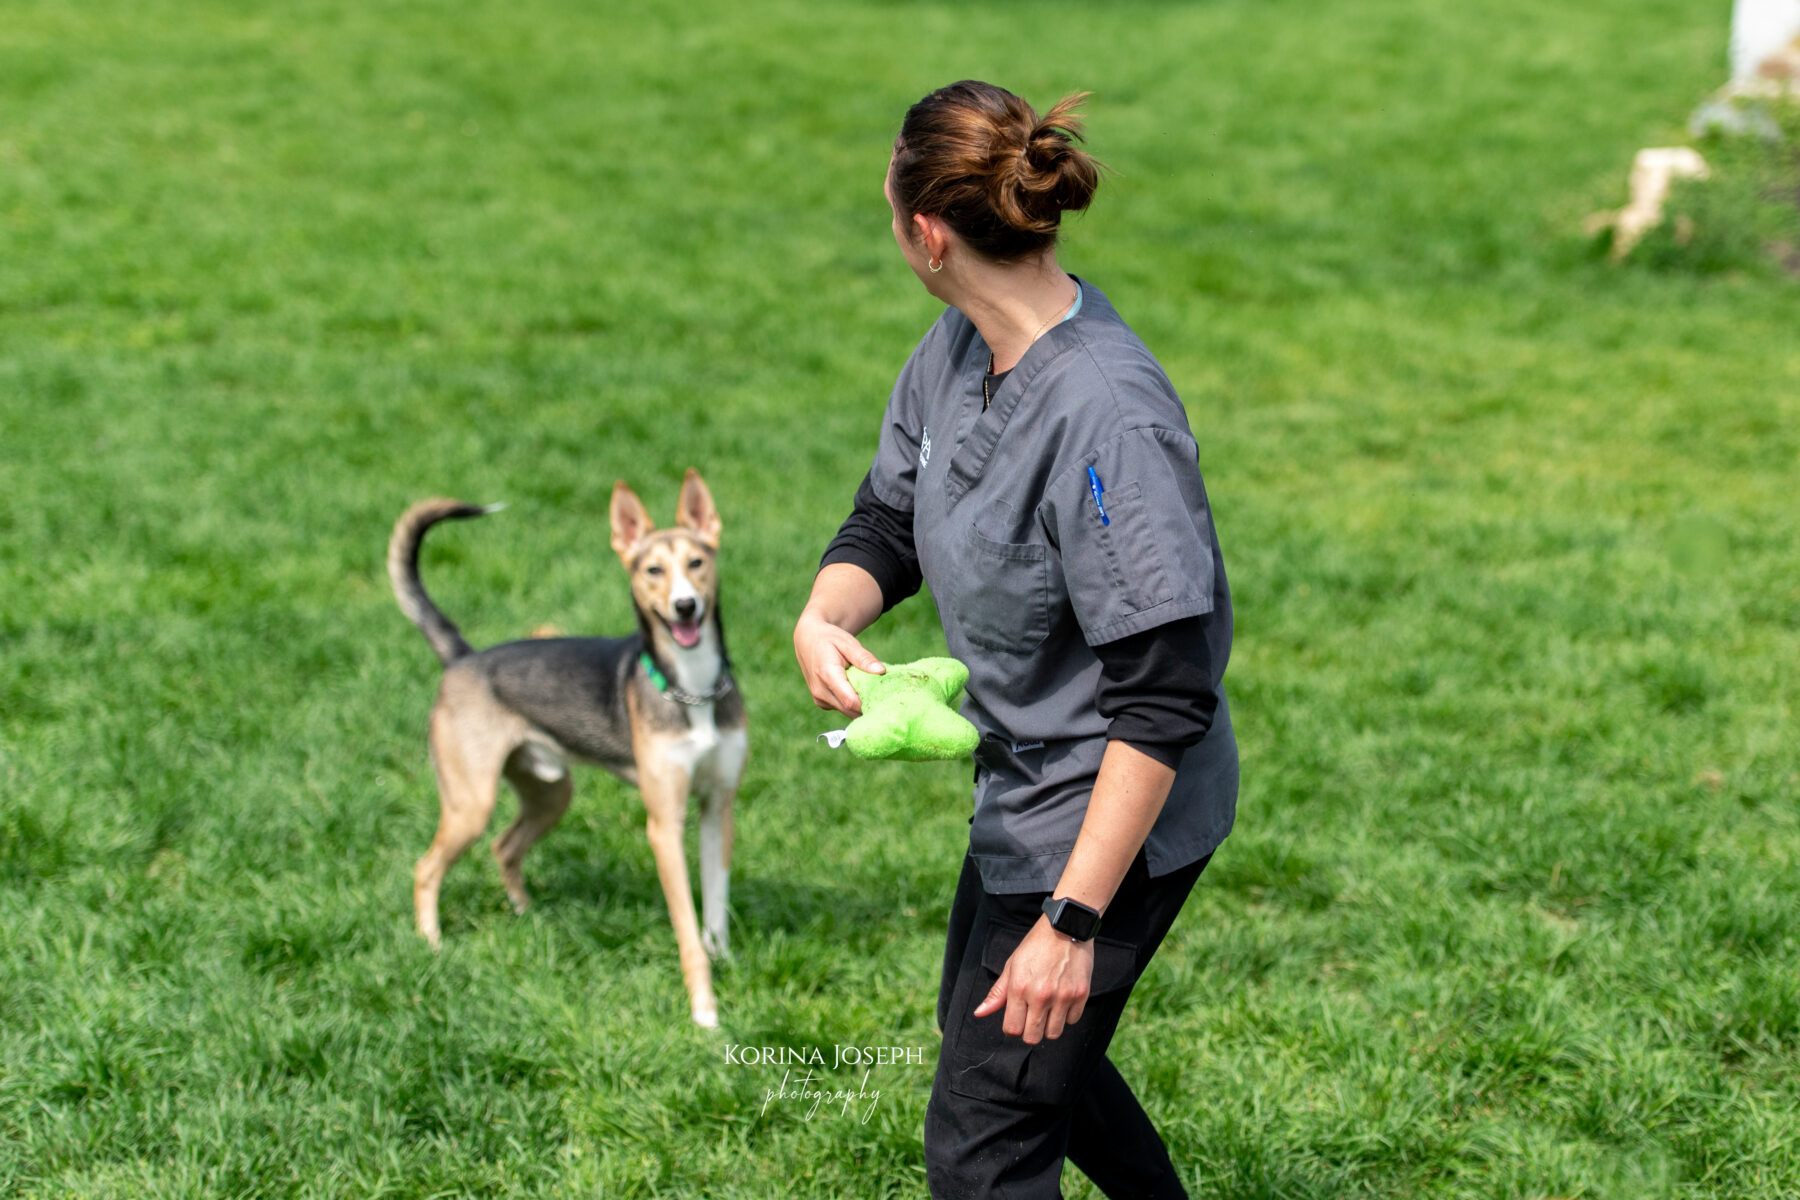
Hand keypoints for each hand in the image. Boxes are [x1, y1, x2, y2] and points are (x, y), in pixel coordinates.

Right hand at [793, 609, 883, 715]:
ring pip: (847, 712)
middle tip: (886, 697)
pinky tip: (860, 691)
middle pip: (850, 710)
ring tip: (874, 692)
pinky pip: (842, 708)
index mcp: (827, 674)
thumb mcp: (848, 643)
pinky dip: (853, 704)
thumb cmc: (830, 639)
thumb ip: (864, 658)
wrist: (808, 640)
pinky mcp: (821, 702)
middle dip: (869, 706)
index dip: (869, 703)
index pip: (851, 701)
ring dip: (861, 706)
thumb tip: (881, 671)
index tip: (887, 700)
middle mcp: (820, 691)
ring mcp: (819, 698)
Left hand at [973, 917, 1093, 1043]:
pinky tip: (1062, 999)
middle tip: (1032, 1016)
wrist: (1066, 927)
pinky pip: (1072, 1021)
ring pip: (1053, 1034)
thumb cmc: (1036, 946)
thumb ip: (997, 993)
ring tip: (1048, 1008)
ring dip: (1049, 1025)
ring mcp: (1062, 996)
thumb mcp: (1012, 966)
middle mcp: (1040, 995)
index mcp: (1019, 988)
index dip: (1012, 1027)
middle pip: (1032, 1037)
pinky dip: (1067, 1015)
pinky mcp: (1081, 994)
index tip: (1017, 1019)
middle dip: (1030, 1031)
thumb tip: (979, 1013)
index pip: (1012, 1029)